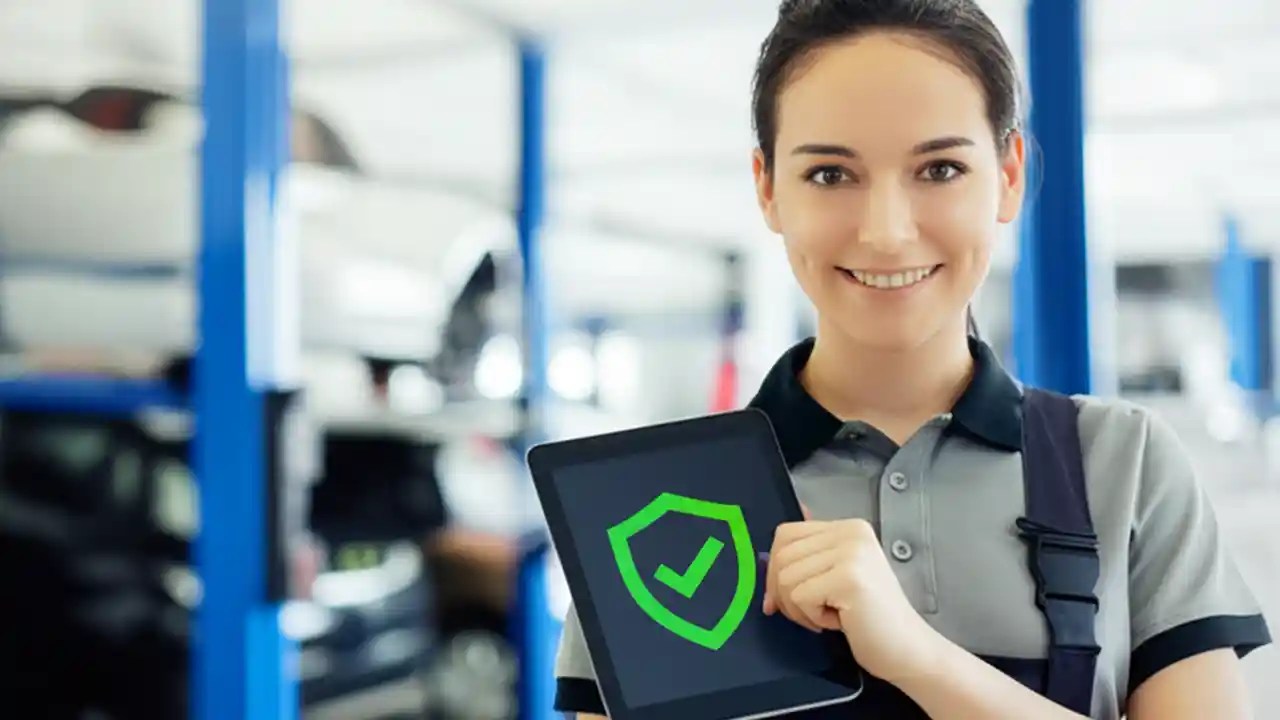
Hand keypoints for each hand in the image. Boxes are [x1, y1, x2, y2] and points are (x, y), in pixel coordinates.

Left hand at [762, 512, 943, 683]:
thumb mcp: (837, 575)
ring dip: (799, 607)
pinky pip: (799, 596)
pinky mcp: (848, 578)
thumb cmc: (870, 617)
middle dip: (784, 592)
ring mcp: (851, 553)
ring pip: (786, 577)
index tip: (779, 598)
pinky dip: (811, 617)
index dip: (774, 569)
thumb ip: (808, 559)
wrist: (908, 648)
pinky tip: (839, 621)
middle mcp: (851, 532)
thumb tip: (763, 558)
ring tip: (830, 615)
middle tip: (811, 612)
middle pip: (782, 555)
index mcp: (849, 527)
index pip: (786, 534)